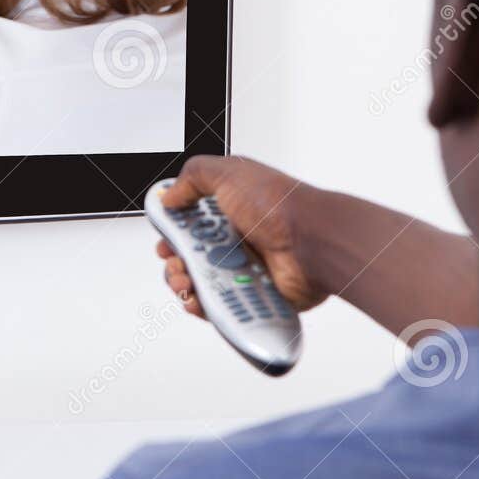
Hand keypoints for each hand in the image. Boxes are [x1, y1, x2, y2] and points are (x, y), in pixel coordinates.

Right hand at [157, 155, 328, 319]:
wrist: (312, 239)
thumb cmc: (280, 205)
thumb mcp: (229, 172)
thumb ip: (193, 177)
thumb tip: (169, 194)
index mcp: (228, 211)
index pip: (189, 224)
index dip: (172, 233)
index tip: (165, 239)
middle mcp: (236, 239)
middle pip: (190, 257)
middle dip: (174, 262)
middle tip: (176, 262)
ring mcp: (243, 269)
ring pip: (201, 284)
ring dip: (185, 285)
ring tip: (187, 282)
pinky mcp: (252, 295)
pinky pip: (221, 307)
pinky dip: (206, 307)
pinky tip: (201, 299)